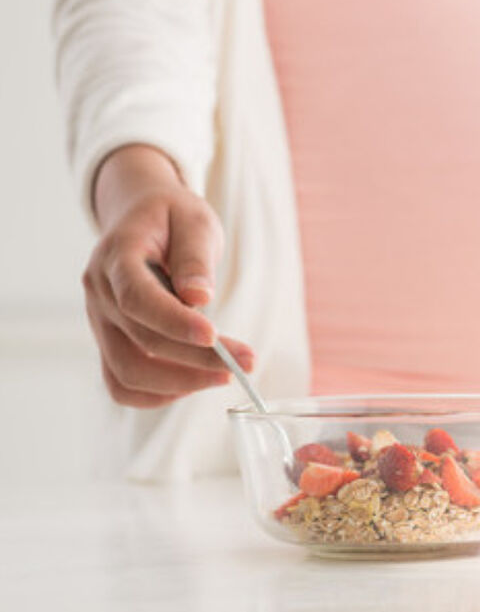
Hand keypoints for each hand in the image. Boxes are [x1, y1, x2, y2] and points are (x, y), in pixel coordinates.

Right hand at [84, 145, 253, 407]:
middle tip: (247, 362)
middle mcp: (100, 293)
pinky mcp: (110, 341)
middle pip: (140, 342)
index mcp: (117, 256)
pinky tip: (195, 383)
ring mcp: (101, 322)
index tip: (215, 336)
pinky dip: (156, 394)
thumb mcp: (194, 220)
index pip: (138, 298)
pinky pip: (121, 383)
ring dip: (180, 383)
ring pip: (127, 372)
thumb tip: (199, 298)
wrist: (142, 216)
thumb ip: (194, 257)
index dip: (174, 322)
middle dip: (196, 359)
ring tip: (227, 373)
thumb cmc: (172, 217)